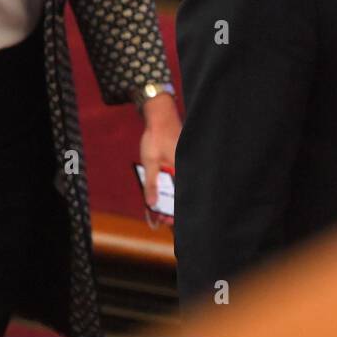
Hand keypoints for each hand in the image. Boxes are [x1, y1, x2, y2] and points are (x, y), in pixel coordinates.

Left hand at [139, 92, 180, 222]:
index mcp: (183, 170)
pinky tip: (159, 195)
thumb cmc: (156, 136)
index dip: (176, 211)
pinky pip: (175, 179)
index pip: (183, 196)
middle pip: (182, 194)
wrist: (160, 115)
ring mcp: (183, 165)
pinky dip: (168, 188)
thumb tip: (151, 204)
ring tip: (157, 211)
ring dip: (169, 199)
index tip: (167, 220)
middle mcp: (186, 169)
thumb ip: (151, 184)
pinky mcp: (178, 162)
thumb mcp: (150, 161)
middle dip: (171, 209)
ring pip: (178, 188)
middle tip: (160, 219)